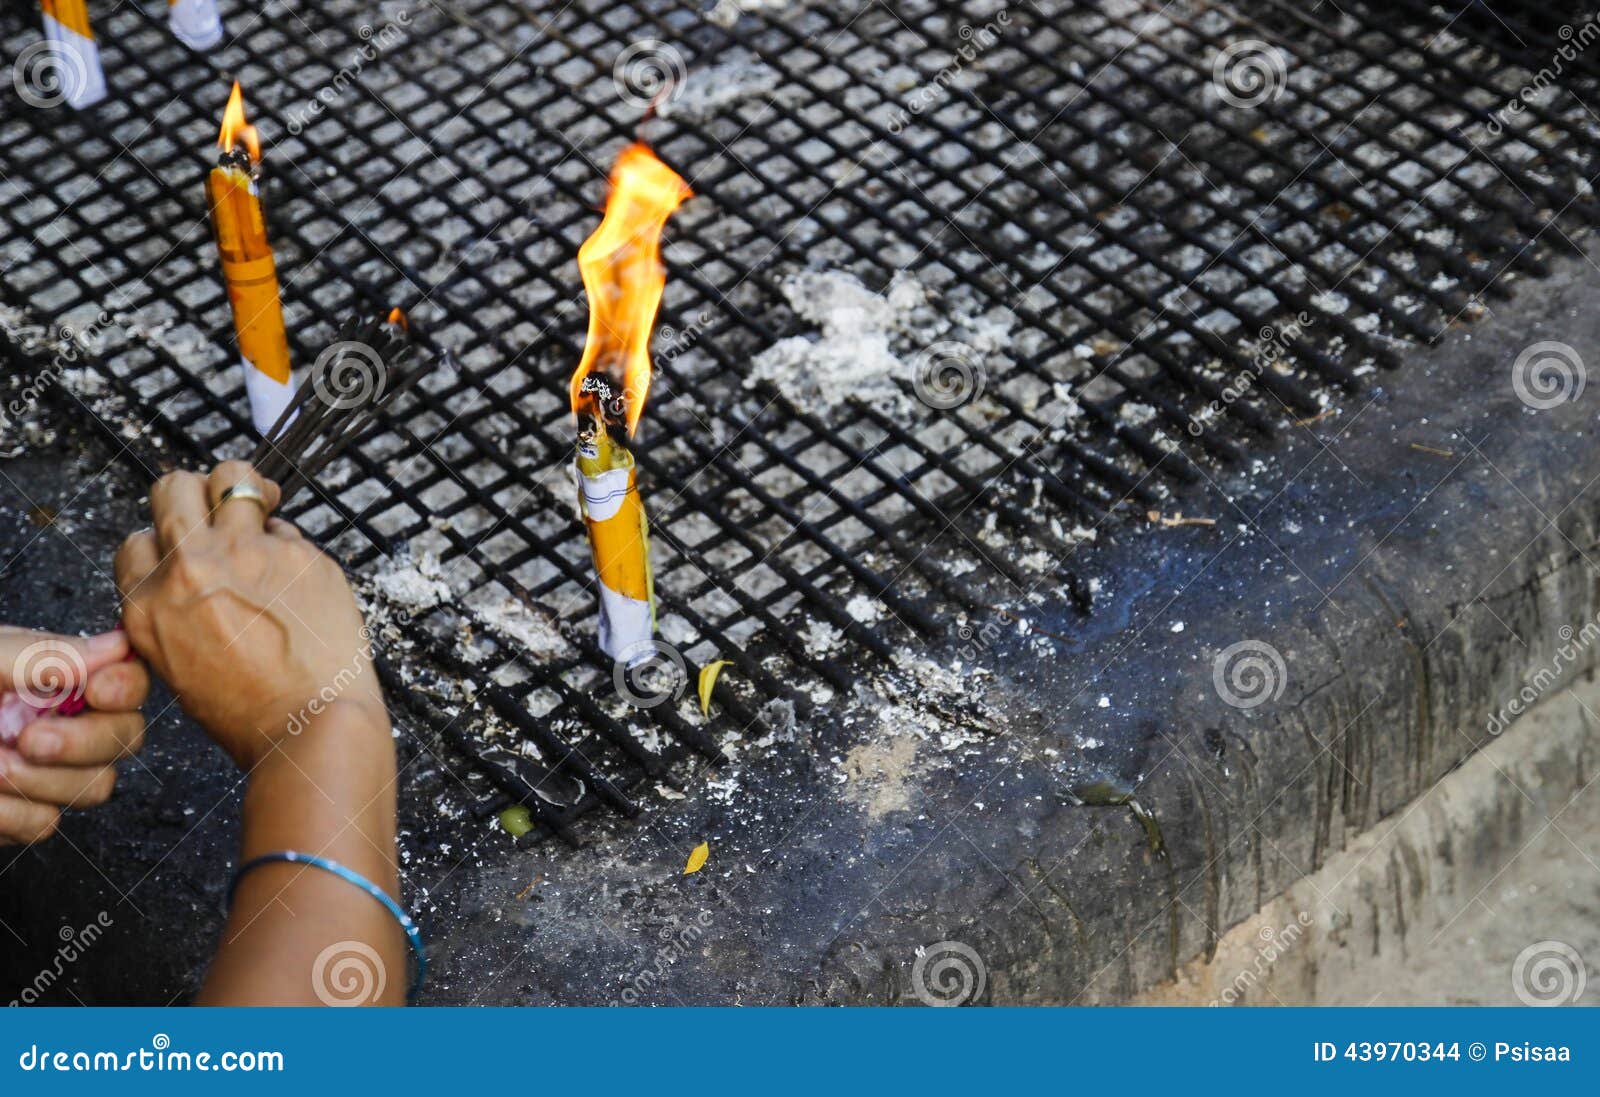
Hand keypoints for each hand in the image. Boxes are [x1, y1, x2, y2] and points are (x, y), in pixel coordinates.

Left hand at [0, 628, 149, 844]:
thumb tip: (116, 646)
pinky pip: (46, 824)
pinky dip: (11, 815)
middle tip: (28, 738)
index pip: (126, 681)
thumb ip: (42, 654)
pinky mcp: (21, 814)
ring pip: (97, 786)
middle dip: (84, 742)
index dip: (126, 687)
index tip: (96, 691)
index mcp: (54, 677)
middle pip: (127, 738)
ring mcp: (46, 772)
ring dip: (43, 781)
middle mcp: (62, 724)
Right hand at [114, 462, 382, 769]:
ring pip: (233, 478)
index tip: (189, 553)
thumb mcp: (178, 667)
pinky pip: (287, 528)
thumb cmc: (251, 713)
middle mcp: (189, 569)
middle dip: (195, 493)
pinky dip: (292, 547)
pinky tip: (301, 582)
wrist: (311, 726)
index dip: (164, 544)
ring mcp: (245, 554)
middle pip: (173, 488)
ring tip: (262, 505)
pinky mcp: (297, 553)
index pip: (137, 541)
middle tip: (223, 510)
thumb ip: (175, 611)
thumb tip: (193, 576)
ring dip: (246, 489)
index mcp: (147, 604)